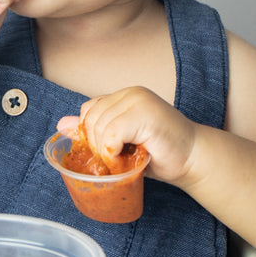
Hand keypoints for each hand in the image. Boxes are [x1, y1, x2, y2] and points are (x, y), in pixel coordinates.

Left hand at [58, 86, 198, 184]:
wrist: (193, 158)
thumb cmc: (160, 153)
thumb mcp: (121, 143)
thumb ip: (94, 132)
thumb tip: (62, 125)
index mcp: (124, 96)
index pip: (89, 110)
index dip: (91, 135)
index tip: (105, 153)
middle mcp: (130, 93)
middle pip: (91, 119)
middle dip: (97, 147)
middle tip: (115, 162)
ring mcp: (138, 100)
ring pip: (99, 128)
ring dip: (106, 153)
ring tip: (123, 163)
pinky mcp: (143, 114)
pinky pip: (111, 134)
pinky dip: (113, 153)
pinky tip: (125, 161)